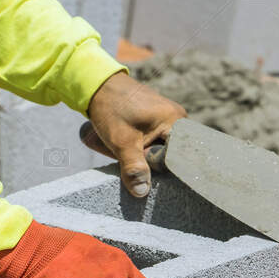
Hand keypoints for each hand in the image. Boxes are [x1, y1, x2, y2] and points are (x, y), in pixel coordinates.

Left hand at [81, 71, 186, 197]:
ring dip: (147, 156)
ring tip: (131, 149)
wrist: (97, 85)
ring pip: (162, 149)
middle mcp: (178, 118)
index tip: (151, 175)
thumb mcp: (122, 142)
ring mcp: (168, 118)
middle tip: (136, 159)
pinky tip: (133, 147)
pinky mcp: (158, 120)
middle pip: (173, 154)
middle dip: (154, 163)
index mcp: (177, 121)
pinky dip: (145, 148)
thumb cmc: (111, 109)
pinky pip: (157, 142)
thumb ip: (133, 168)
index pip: (181, 157)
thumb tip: (142, 193)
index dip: (165, 170)